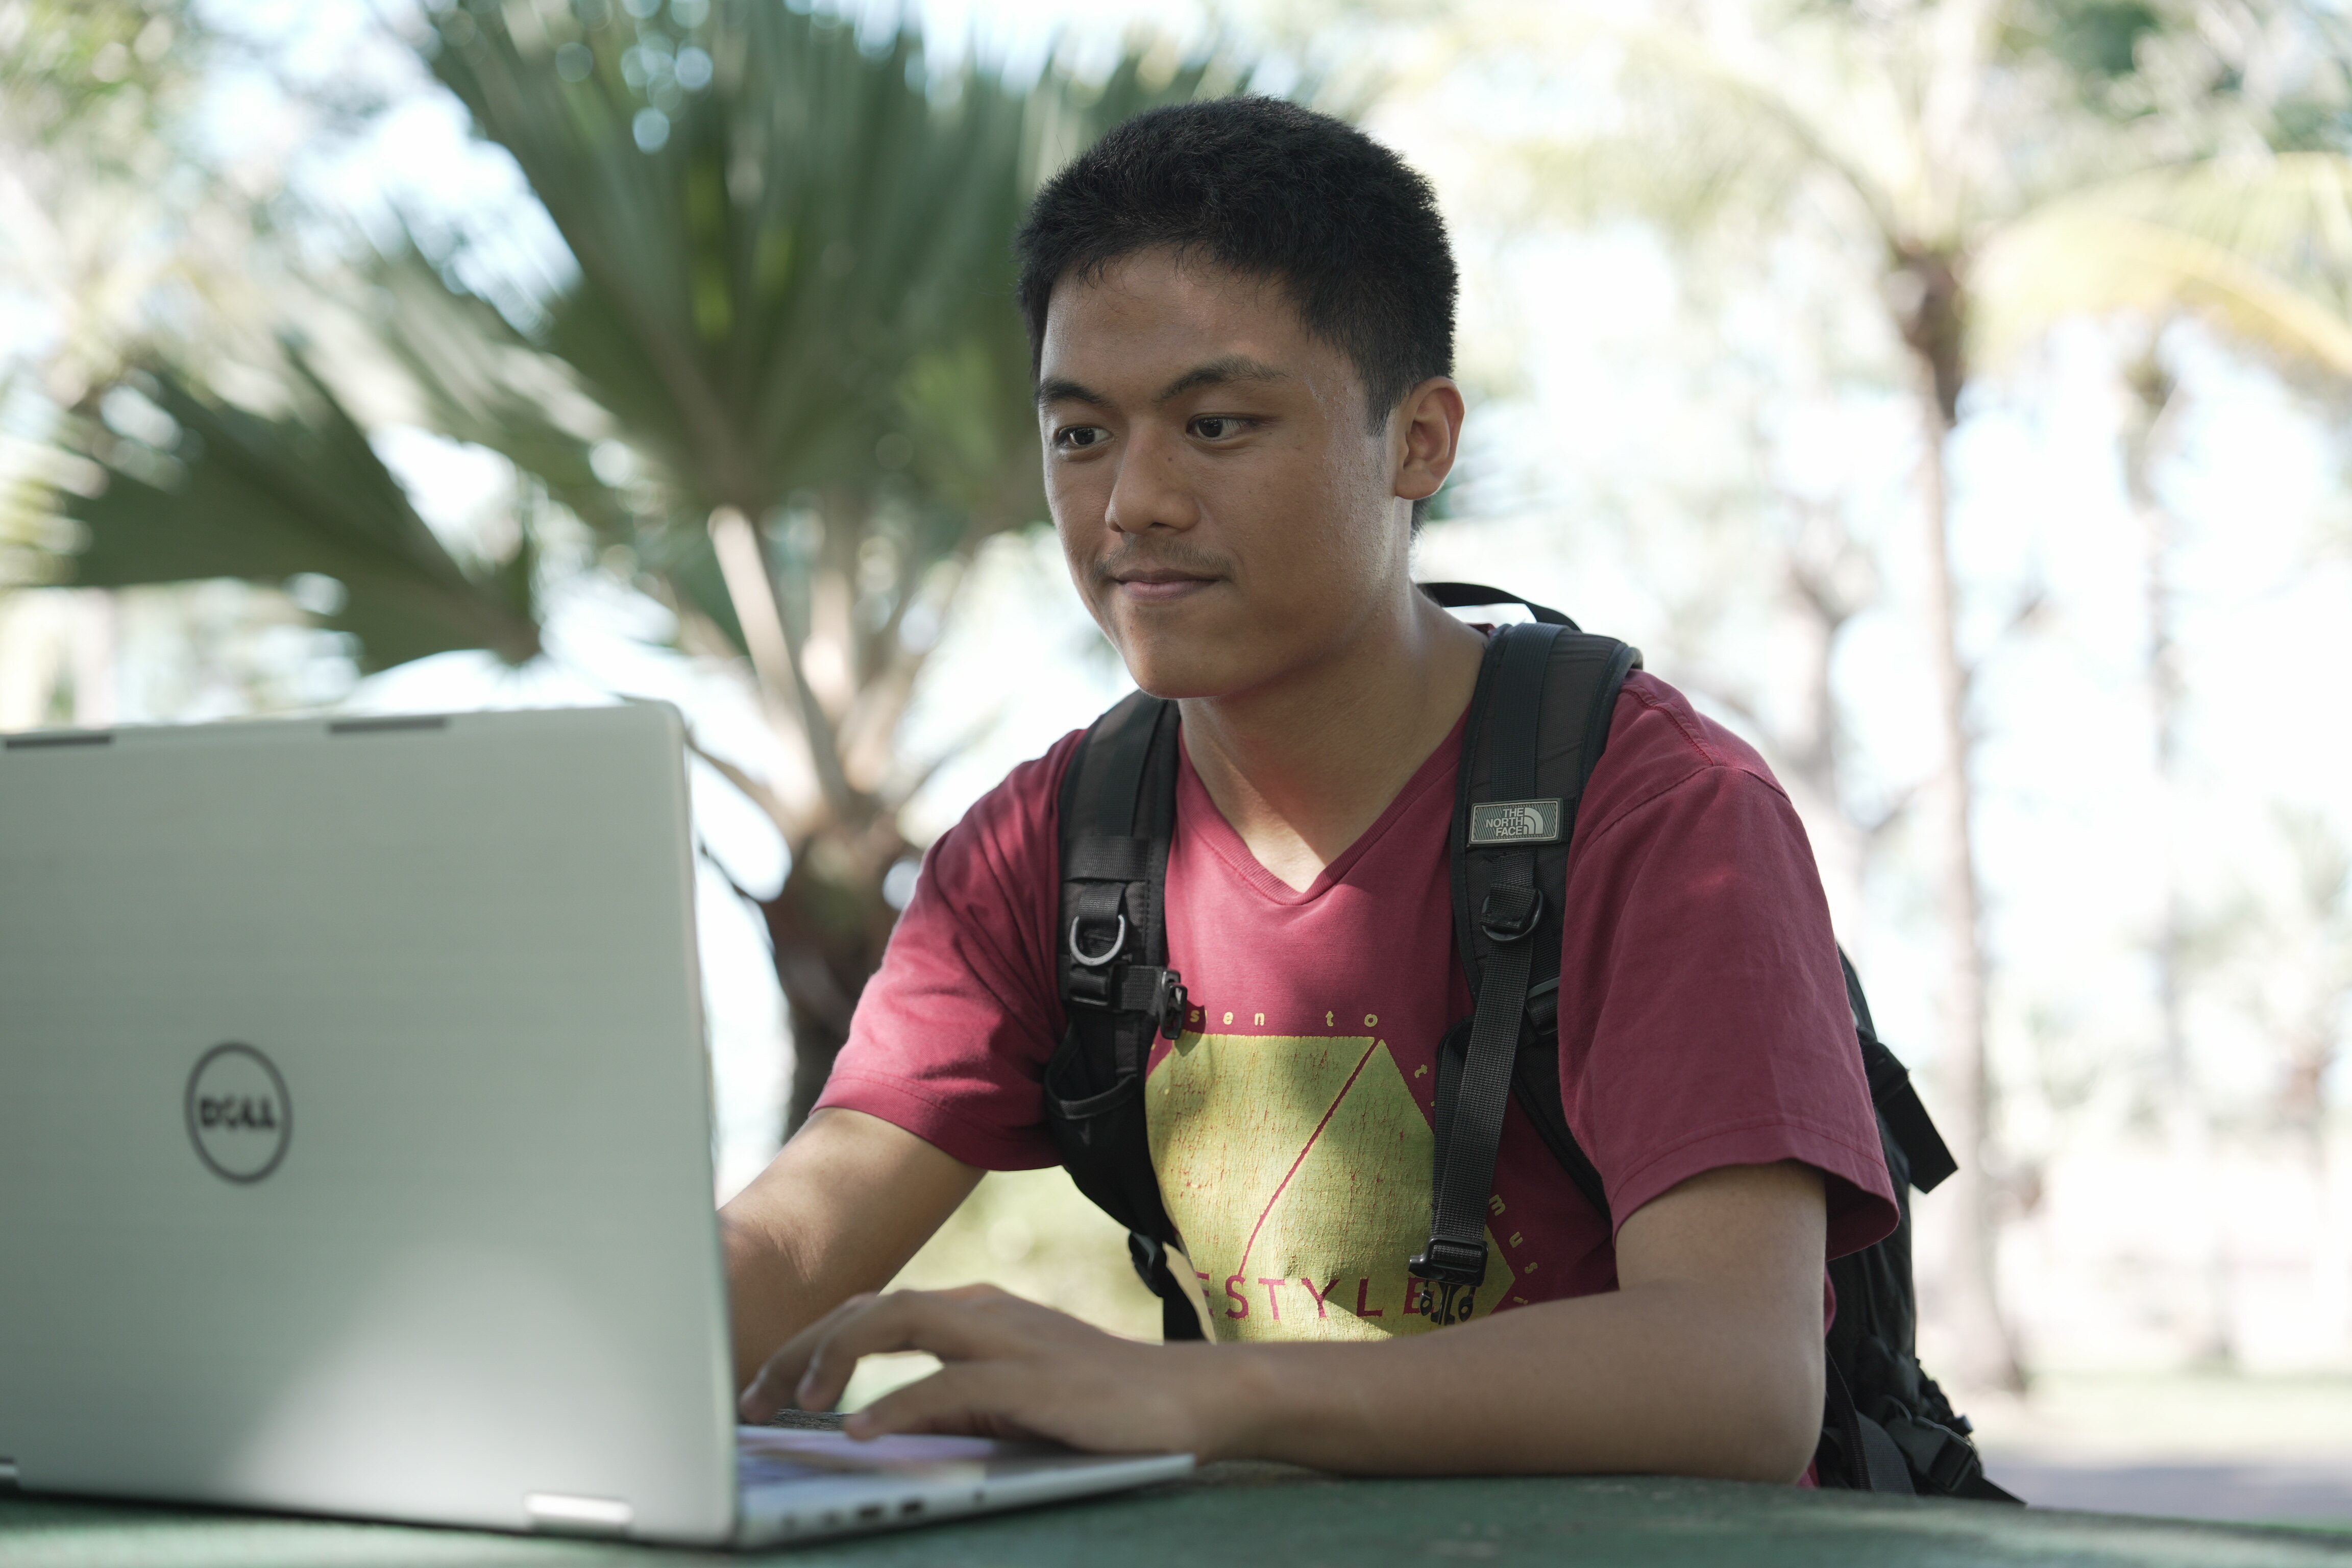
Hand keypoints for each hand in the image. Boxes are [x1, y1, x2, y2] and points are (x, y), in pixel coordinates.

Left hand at [737, 1284, 1234, 1455]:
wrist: (1189, 1403)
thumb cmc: (1096, 1408)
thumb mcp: (1005, 1402)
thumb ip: (945, 1404)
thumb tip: (872, 1428)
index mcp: (974, 1314)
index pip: (871, 1311)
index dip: (808, 1343)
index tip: (761, 1388)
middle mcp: (983, 1312)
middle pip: (869, 1307)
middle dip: (802, 1347)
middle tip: (753, 1397)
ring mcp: (1008, 1339)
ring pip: (899, 1320)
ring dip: (836, 1356)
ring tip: (795, 1401)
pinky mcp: (1033, 1379)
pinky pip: (950, 1383)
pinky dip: (898, 1405)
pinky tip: (863, 1432)